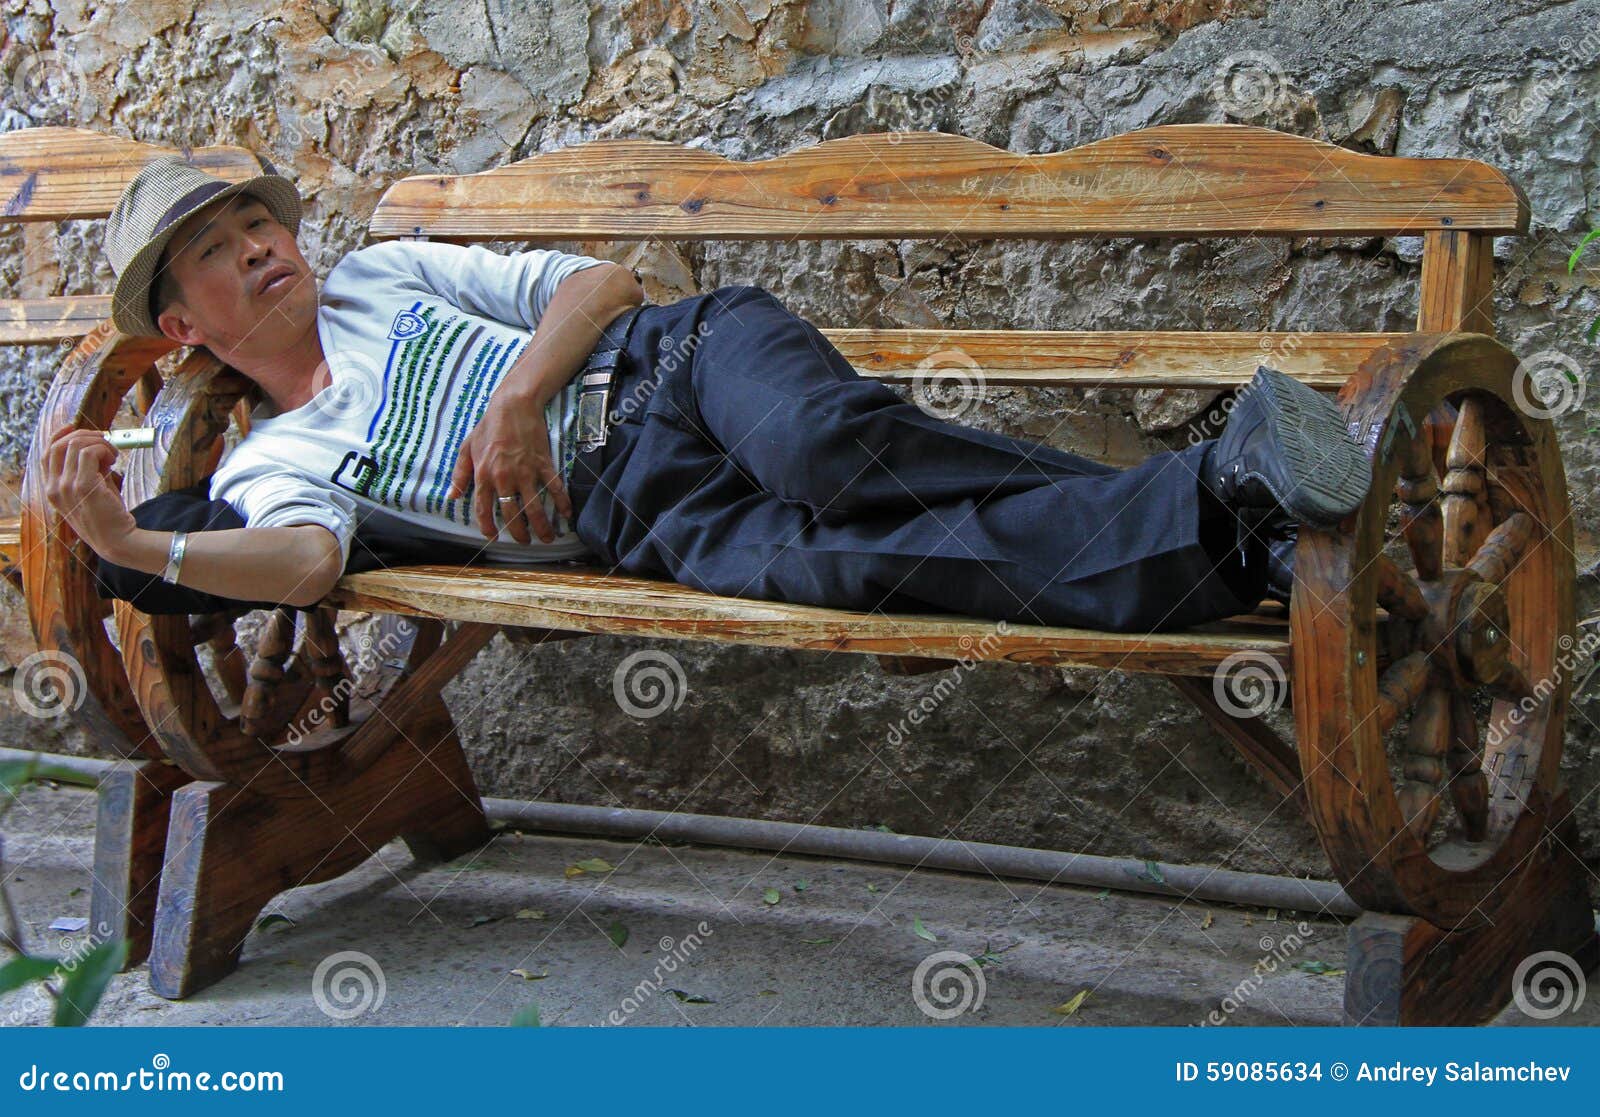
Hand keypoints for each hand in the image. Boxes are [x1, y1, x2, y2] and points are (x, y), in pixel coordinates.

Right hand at [41, 426, 139, 561]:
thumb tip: (96, 445)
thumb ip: (88, 469)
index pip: (47, 452)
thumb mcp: (91, 489)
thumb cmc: (107, 515)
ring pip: (76, 445)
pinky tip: (114, 460)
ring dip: (98, 442)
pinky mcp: (83, 486)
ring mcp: (66, 487)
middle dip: (84, 435)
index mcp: (51, 489)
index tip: (77, 427)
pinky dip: (104, 449)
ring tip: (113, 454)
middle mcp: (53, 487)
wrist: (117, 540)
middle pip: (59, 444)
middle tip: (105, 441)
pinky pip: (89, 452)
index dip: (60, 435)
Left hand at [446, 389, 572, 543]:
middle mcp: (504, 478)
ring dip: (542, 526)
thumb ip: (460, 475)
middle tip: (525, 541)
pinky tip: (566, 514)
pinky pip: (554, 488)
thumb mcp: (467, 448)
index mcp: (484, 475)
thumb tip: (452, 496)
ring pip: (534, 507)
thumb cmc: (489, 426)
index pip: (484, 509)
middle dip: (519, 532)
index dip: (487, 526)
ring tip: (547, 537)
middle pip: (512, 514)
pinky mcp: (542, 464)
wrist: (513, 406)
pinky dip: (562, 502)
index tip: (492, 536)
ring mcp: (525, 472)